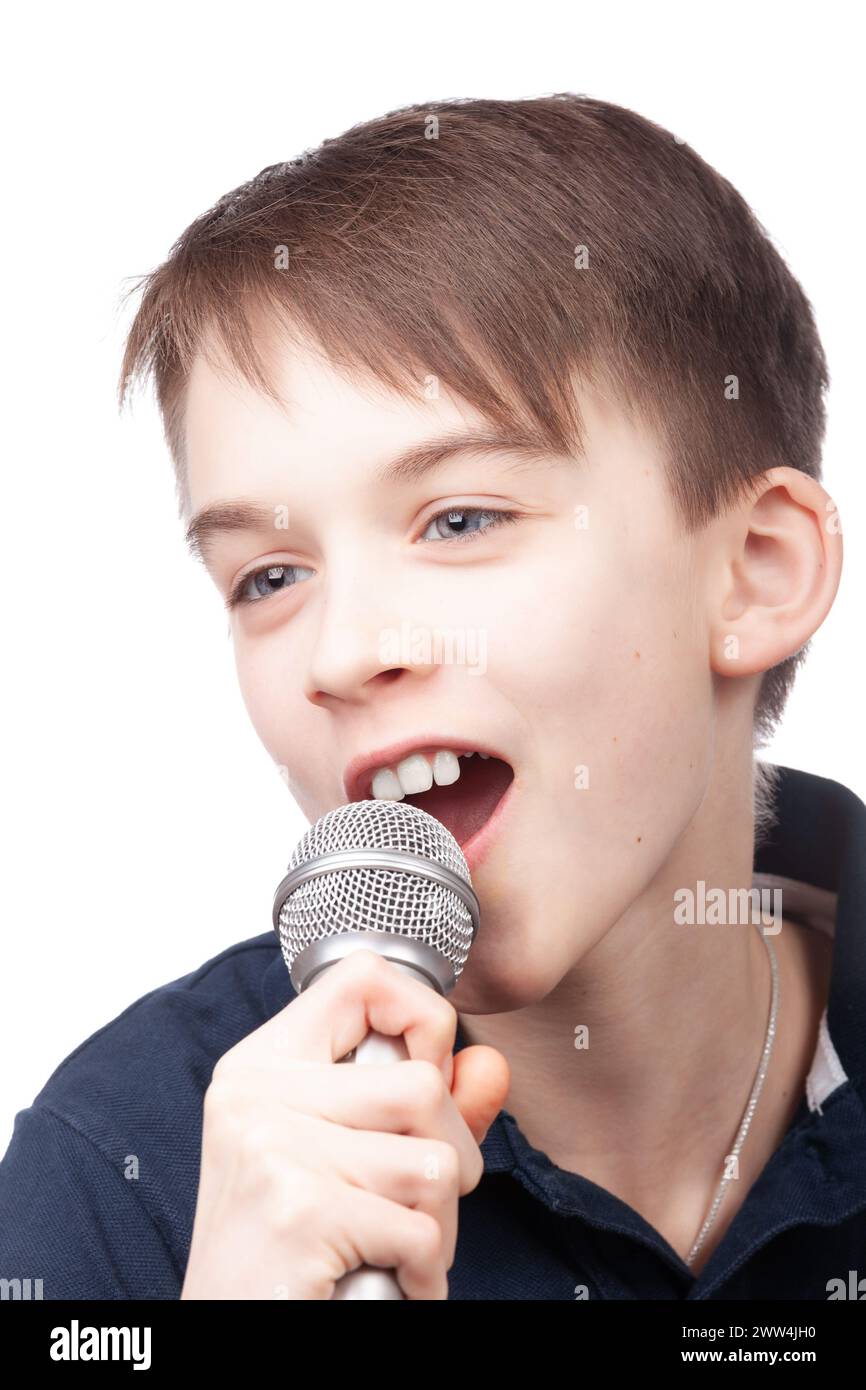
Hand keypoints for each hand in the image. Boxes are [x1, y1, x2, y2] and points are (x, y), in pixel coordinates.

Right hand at [180, 949, 509, 1298]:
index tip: (423, 1077)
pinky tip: (386, 1280)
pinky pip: (419, 1227)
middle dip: (448, 1158)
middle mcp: (256, 1092)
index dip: (420, 1020)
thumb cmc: (287, 1254)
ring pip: (433, 1160)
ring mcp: (270, 1146)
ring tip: (396, 1248)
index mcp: (262, 1063)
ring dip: (439, 1222)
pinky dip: (422, 1268)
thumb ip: (426, 1110)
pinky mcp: (298, 1209)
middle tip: (414, 1207)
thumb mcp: (354, 1162)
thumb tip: (492, 1065)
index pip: (362, 977)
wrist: (232, 1335)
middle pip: (422, 1085)